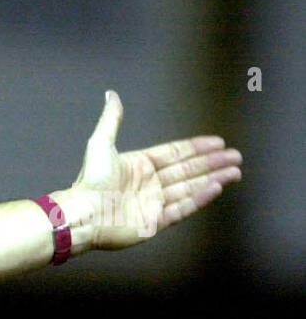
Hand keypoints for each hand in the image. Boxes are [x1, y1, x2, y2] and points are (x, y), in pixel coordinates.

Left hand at [69, 90, 241, 250]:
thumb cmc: (89, 181)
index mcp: (138, 165)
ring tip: (235, 172)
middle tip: (236, 157)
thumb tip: (111, 94)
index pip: (175, 153)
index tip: (219, 142)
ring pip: (189, 188)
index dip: (197, 148)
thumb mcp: (101, 144)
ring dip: (212, 179)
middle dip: (212, 163)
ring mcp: (152, 204)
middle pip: (187, 170)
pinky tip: (217, 187)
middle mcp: (147, 184)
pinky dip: (200, 198)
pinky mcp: (153, 223)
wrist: (83, 214)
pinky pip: (182, 208)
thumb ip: (111, 120)